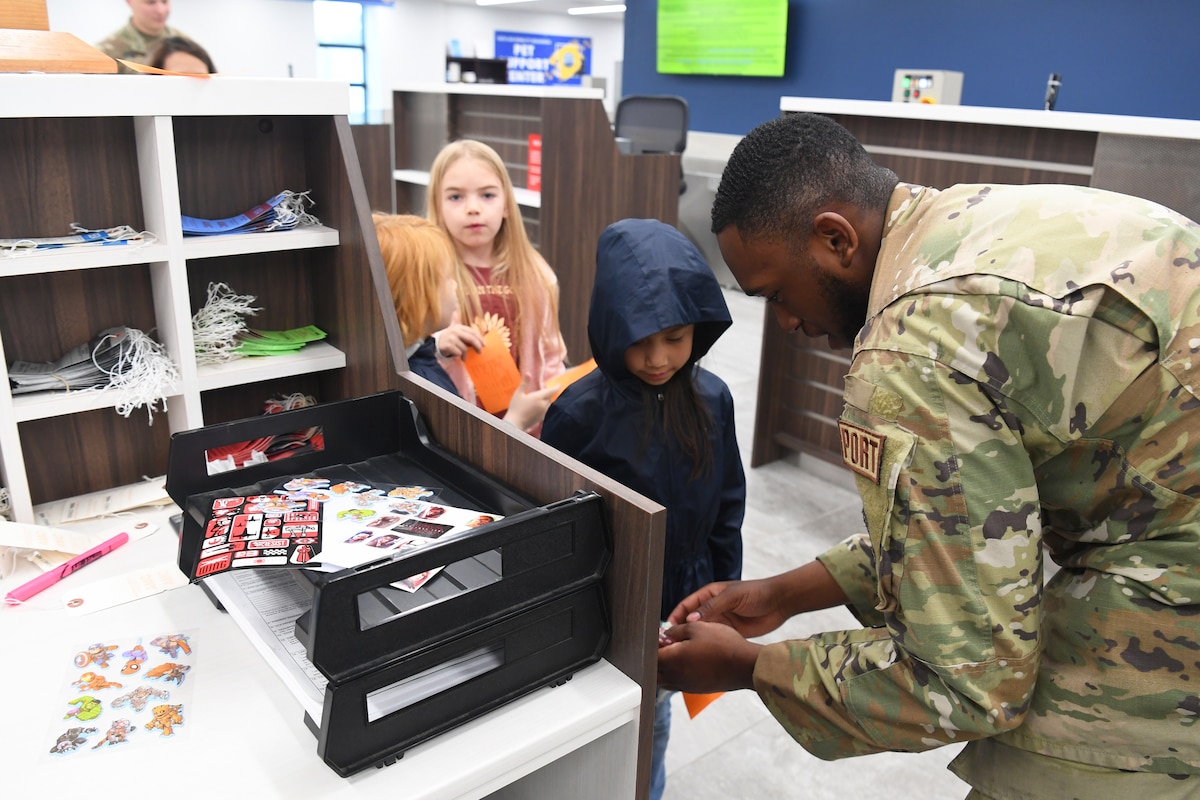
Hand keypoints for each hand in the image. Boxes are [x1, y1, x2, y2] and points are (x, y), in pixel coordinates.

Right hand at [434, 324, 483, 358]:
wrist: (436, 344)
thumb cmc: (448, 337)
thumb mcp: (452, 328)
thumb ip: (456, 321)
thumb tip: (455, 311)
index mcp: (458, 327)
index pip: (472, 332)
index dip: (479, 338)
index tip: (484, 344)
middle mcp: (455, 331)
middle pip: (471, 339)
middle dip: (477, 346)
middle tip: (480, 352)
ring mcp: (451, 338)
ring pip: (464, 348)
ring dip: (465, 354)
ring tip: (464, 356)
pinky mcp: (448, 346)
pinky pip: (458, 352)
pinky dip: (460, 356)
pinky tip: (458, 356)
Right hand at [502, 382, 556, 430]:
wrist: (514, 424)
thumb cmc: (515, 408)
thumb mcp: (518, 393)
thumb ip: (524, 383)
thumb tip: (528, 373)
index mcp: (538, 397)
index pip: (551, 391)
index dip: (556, 387)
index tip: (559, 384)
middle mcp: (543, 405)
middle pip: (549, 397)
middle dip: (548, 394)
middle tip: (544, 391)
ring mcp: (543, 412)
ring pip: (548, 404)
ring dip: (546, 401)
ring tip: (540, 400)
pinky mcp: (542, 418)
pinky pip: (546, 411)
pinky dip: (544, 408)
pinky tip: (537, 408)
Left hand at [656, 621, 760, 692]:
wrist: (745, 665)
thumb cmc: (723, 645)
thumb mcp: (697, 627)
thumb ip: (675, 631)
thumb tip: (664, 635)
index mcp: (673, 660)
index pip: (650, 655)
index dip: (651, 644)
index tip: (658, 635)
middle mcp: (676, 677)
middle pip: (653, 670)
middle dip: (654, 657)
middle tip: (664, 643)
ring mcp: (685, 686)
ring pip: (664, 679)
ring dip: (664, 667)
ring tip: (676, 652)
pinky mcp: (695, 689)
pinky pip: (677, 683)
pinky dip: (676, 673)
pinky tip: (688, 661)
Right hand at [666, 561, 846, 636]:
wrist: (779, 603)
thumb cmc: (756, 593)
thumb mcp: (731, 597)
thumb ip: (711, 608)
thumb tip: (690, 620)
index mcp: (708, 595)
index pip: (685, 606)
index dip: (675, 617)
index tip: (666, 630)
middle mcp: (711, 609)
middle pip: (690, 622)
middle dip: (680, 632)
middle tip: (670, 646)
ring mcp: (720, 621)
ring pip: (700, 633)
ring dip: (692, 641)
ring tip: (682, 654)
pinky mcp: (730, 633)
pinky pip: (714, 640)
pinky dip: (706, 647)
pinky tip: (700, 656)